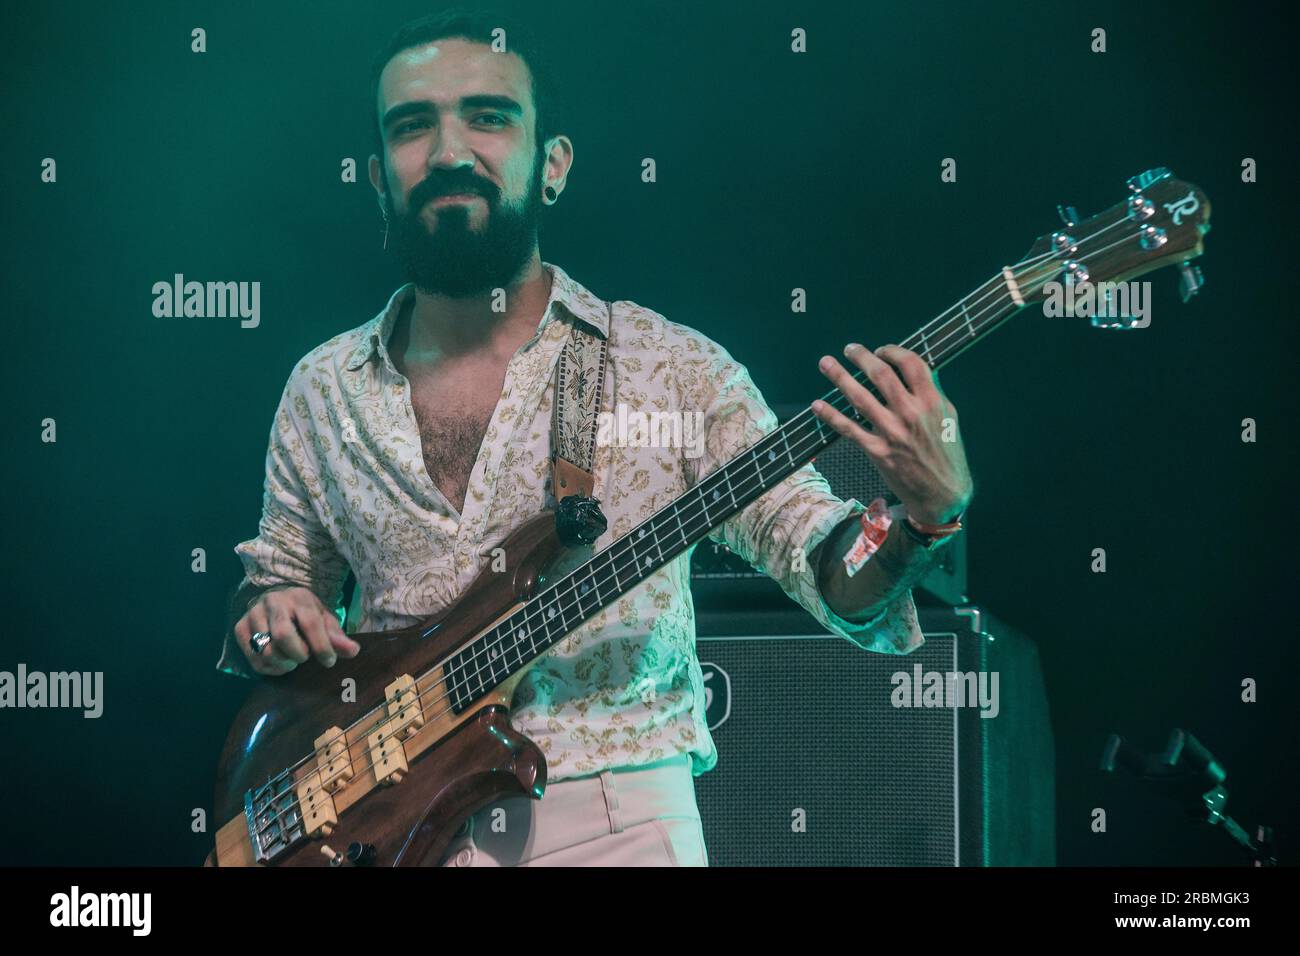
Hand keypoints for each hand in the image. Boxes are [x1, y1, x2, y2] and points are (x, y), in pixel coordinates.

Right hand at [234, 586, 360, 675]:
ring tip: (293, 660)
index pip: (310, 623)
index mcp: (299, 598)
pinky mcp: (240, 628)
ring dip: (284, 663)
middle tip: (305, 658)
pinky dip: (270, 668)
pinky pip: (254, 658)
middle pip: (283, 635)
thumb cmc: (304, 612)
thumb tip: (353, 651)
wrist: (275, 598)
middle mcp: (273, 603)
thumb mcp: (323, 618)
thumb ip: (337, 636)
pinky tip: (280, 664)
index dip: (321, 646)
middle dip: (298, 654)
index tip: (329, 661)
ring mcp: (253, 615)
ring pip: (266, 649)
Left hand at [811, 343, 972, 524]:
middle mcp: (910, 413)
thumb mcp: (949, 417)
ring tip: (826, 363)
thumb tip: (916, 370)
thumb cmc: (947, 453)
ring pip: (859, 397)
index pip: (910, 363)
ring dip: (839, 377)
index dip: (893, 351)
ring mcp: (891, 432)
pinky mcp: (877, 450)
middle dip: (861, 356)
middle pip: (881, 374)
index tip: (881, 350)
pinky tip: (817, 406)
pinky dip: (830, 416)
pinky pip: (848, 429)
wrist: (943, 492)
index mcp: (931, 401)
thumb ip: (932, 392)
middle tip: (849, 349)